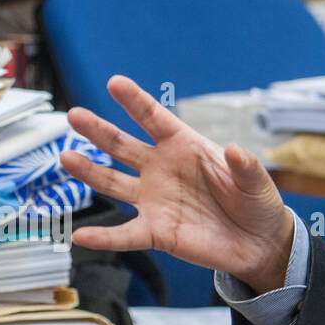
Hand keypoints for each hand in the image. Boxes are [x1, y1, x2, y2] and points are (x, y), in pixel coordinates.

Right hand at [60, 75, 295, 294]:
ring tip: (66, 158)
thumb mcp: (256, 181)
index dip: (136, 102)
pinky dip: (103, 236)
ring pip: (113, 182)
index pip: (156, 119)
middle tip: (74, 115)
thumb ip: (244, 165)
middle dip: (99, 131)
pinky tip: (81, 235)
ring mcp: (155, 200)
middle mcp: (163, 169)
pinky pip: (125, 234)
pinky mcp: (156, 232)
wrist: (258, 242)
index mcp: (186, 147)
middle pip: (123, 146)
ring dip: (89, 171)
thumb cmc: (256, 202)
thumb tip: (233, 148)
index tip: (115, 82)